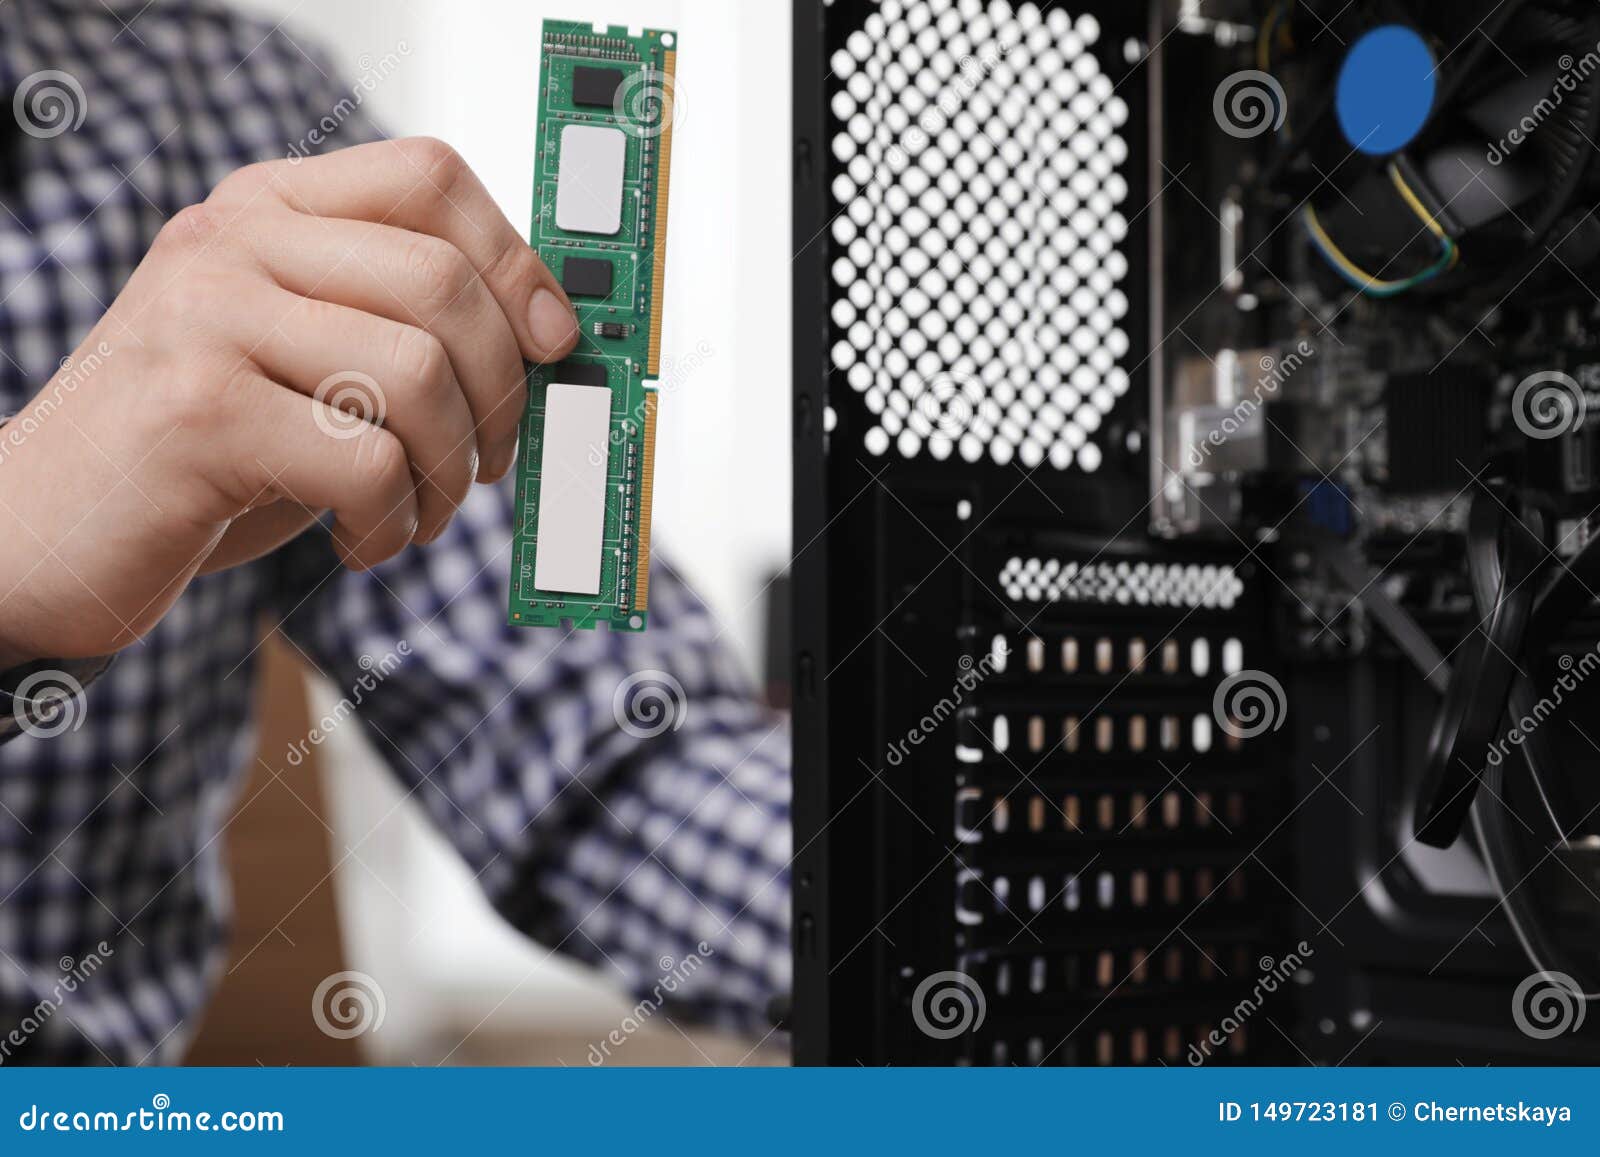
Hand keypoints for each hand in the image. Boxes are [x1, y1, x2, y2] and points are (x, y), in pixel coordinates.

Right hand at [0, 137, 577, 667]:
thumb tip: (549, 337)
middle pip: (443, 283)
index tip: (553, 341)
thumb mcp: (304, 362)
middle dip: (501, 394)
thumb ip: (397, 325)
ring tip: (422, 514)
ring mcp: (206, 318)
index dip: (517, 261)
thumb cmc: (204, 452)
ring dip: (453, 472)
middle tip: (488, 463)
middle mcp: (232, 242)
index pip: (429, 178)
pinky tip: (365, 543)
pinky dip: (394, 522)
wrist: (41, 529)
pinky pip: (367, 462)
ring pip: (417, 374)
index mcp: (267, 209)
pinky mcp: (195, 413)